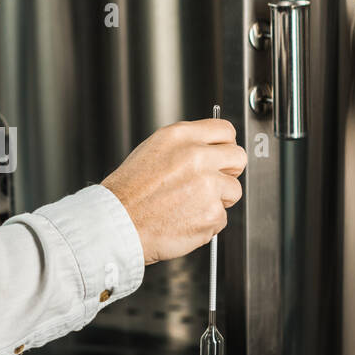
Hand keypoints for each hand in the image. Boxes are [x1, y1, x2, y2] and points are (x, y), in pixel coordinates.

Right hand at [102, 117, 246, 264]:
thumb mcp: (152, 151)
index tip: (221, 156)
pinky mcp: (212, 213)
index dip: (224, 146)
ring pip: (233, 190)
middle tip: (211, 183)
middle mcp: (196, 157)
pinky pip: (222, 217)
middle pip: (238, 157)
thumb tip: (208, 150)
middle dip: (228, 172)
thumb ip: (185, 147)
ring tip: (189, 205)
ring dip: (218, 200)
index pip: (225, 130)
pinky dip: (207, 223)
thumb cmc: (128, 193)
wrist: (116, 224)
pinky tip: (184, 220)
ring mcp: (207, 185)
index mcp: (180, 137)